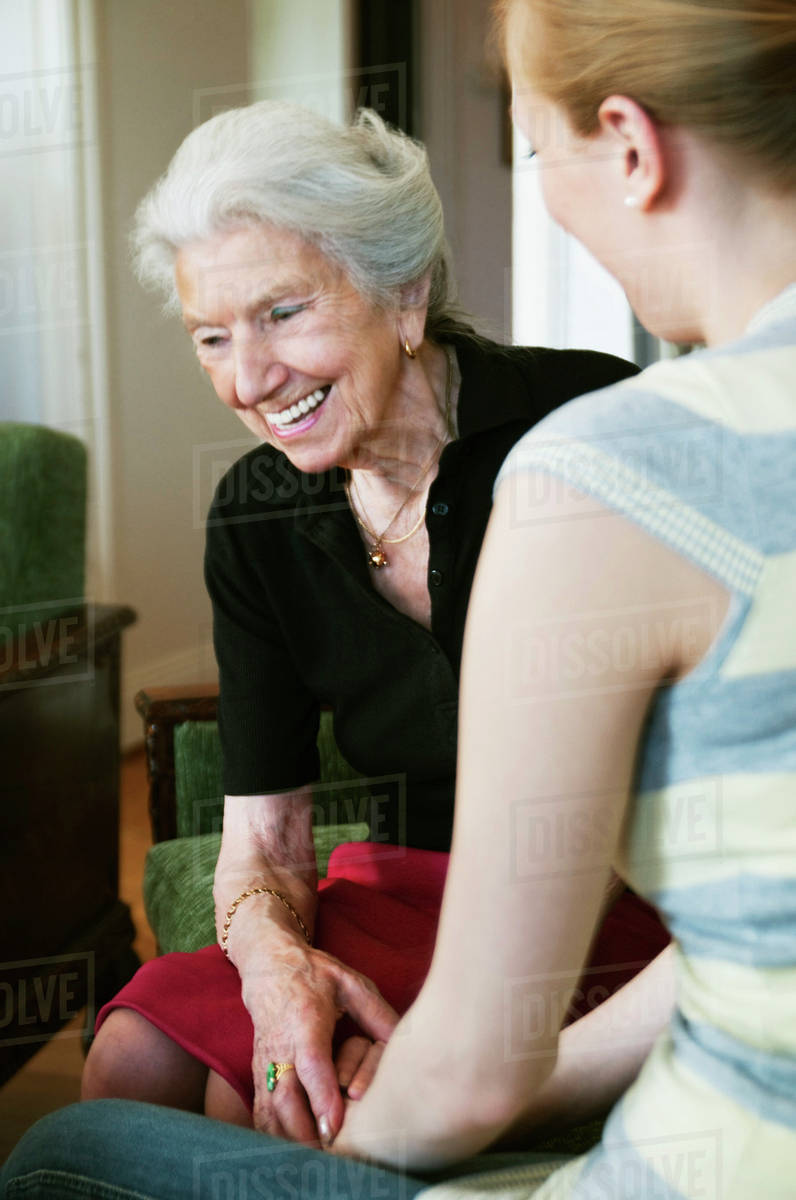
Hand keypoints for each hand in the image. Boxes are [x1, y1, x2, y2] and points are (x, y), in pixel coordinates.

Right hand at [242, 939, 397, 1144]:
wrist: (269, 966)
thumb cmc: (314, 974)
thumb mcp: (350, 984)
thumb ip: (378, 1014)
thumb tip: (406, 1043)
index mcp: (305, 1021)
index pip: (311, 1065)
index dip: (321, 1097)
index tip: (334, 1128)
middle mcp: (281, 1046)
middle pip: (285, 1098)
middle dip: (304, 1133)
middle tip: (329, 1159)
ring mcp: (266, 1062)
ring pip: (269, 1111)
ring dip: (288, 1141)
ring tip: (314, 1164)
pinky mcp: (259, 1074)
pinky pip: (262, 1113)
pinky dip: (273, 1137)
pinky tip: (292, 1154)